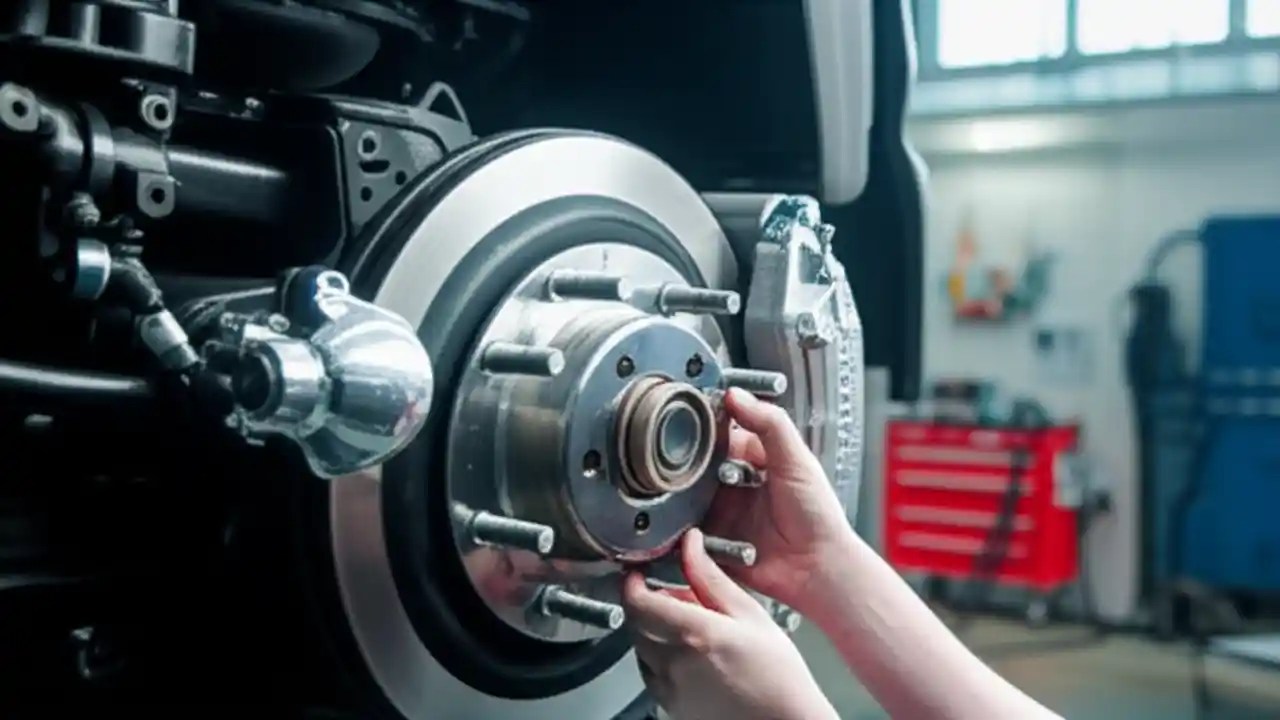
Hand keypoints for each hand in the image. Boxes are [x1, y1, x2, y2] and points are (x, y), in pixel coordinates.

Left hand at [622, 529, 837, 719]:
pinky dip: (660, 657)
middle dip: (648, 603)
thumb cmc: (778, 674)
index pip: (637, 601)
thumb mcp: (750, 613)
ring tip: (691, 627)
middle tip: (678, 596)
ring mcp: (670, 690)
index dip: (631, 582)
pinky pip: (650, 673)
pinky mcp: (671, 707)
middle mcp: (674, 664)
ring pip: (640, 648)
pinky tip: (692, 654)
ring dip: (653, 630)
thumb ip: (711, 577)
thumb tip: (690, 545)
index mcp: (694, 634)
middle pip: (635, 623)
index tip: (639, 572)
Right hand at [703, 388, 853, 613]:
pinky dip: (684, 529)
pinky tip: (690, 525)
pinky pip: (687, 532)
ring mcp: (722, 512)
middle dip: (688, 462)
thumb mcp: (796, 460)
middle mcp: (735, 484)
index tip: (688, 416)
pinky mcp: (713, 542)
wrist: (818, 569)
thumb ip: (770, 423)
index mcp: (756, 458)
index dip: (705, 425)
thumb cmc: (818, 516)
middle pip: (697, 464)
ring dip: (683, 495)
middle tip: (683, 461)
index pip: (721, 432)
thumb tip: (736, 395)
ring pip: (687, 496)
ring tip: (685, 493)